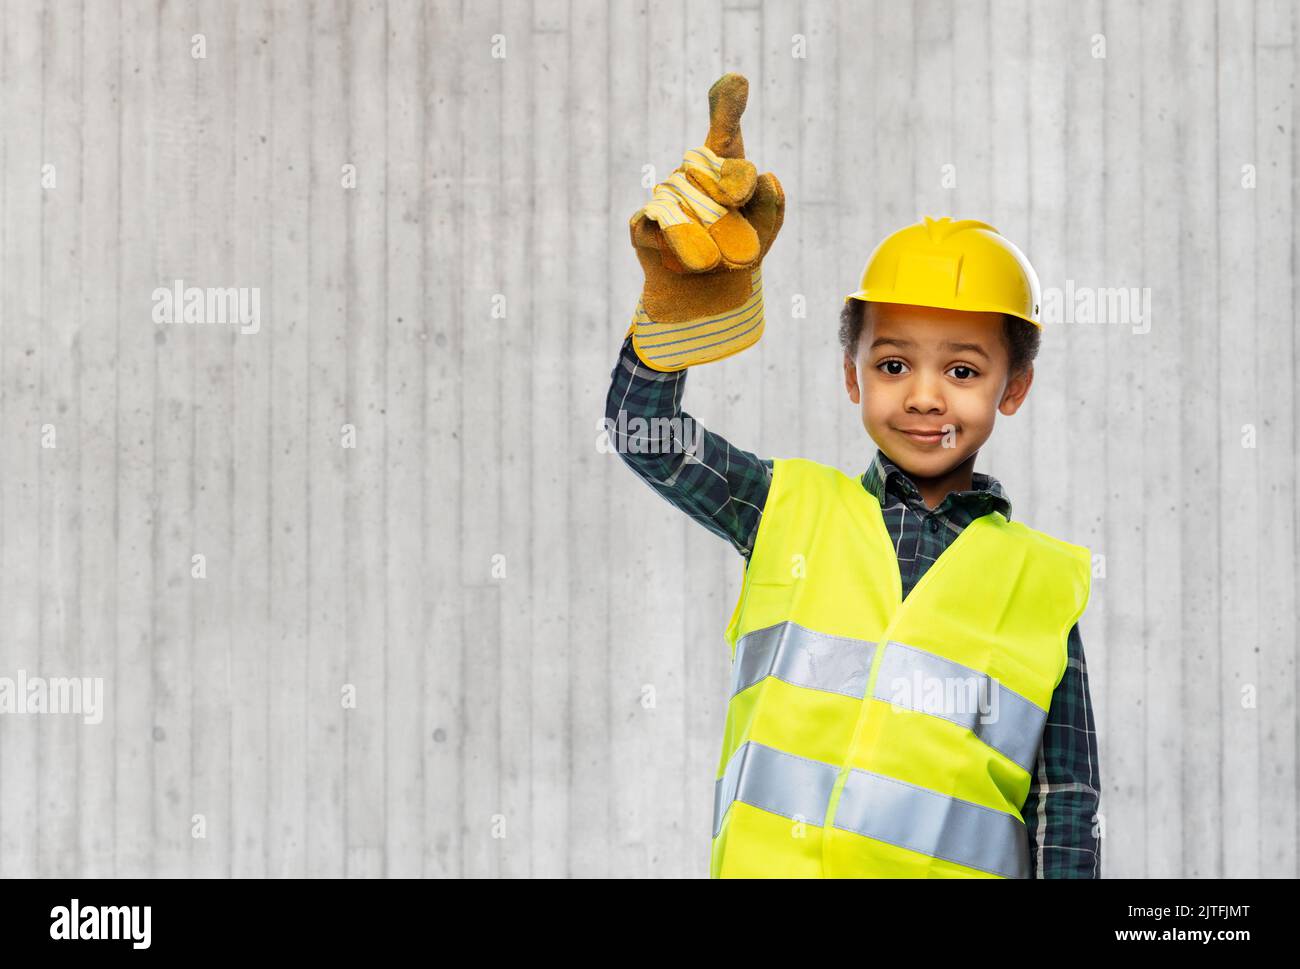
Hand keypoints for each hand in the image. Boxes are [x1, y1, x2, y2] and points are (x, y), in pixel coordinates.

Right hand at [625, 73, 784, 371]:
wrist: (705, 302)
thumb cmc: (738, 256)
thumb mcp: (765, 232)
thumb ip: (771, 204)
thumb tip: (766, 176)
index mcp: (725, 170)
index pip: (725, 131)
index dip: (727, 103)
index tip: (736, 81)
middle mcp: (691, 176)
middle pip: (706, 161)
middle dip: (729, 180)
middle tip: (743, 204)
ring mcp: (664, 198)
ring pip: (683, 193)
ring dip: (709, 226)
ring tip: (721, 257)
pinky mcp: (642, 225)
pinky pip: (660, 222)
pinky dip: (679, 241)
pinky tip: (693, 259)